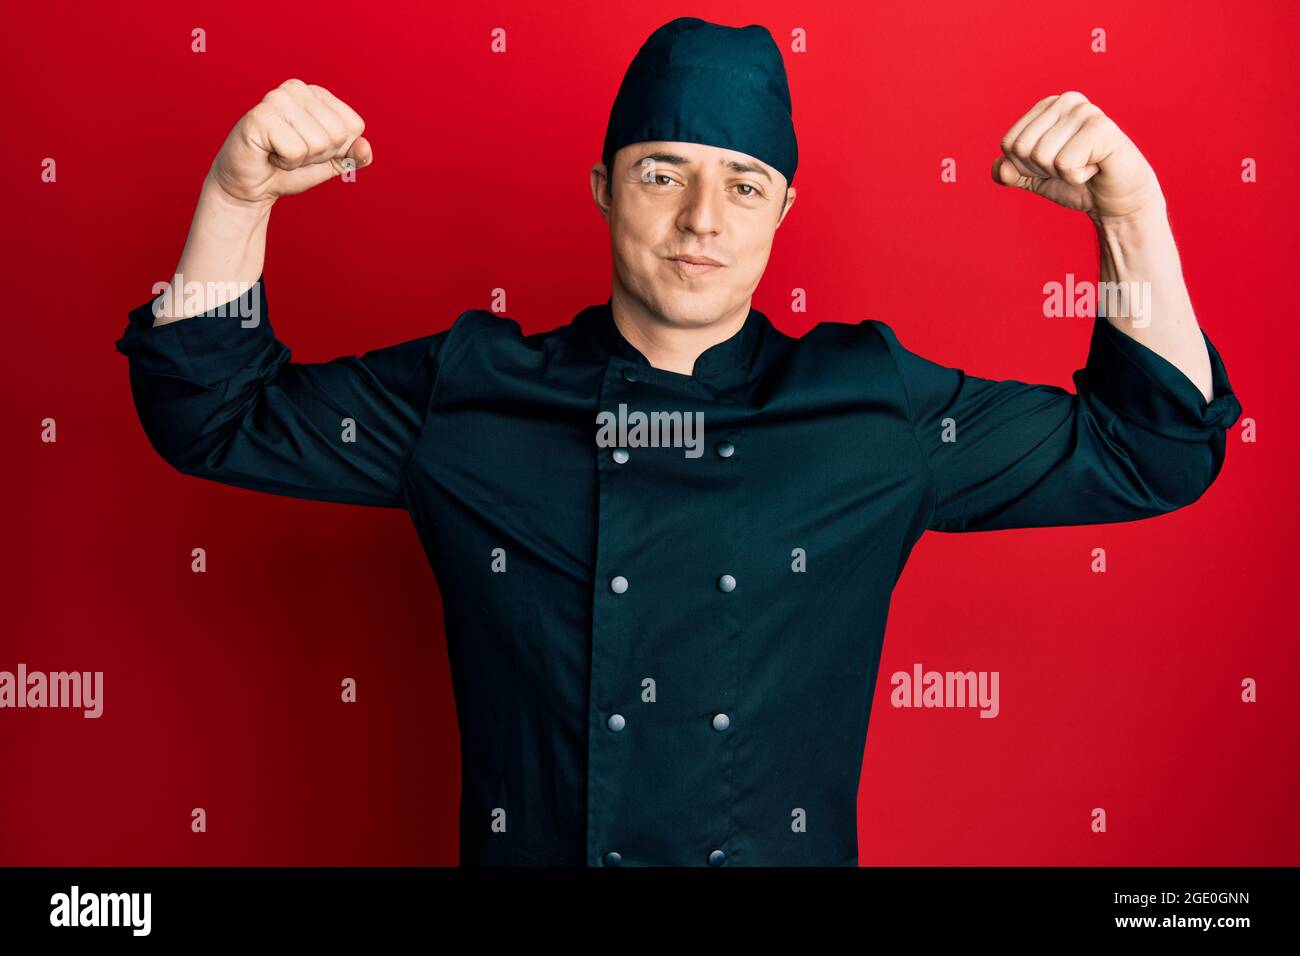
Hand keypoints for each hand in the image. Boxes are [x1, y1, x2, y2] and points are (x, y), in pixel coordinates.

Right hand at [207, 78, 371, 205]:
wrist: (251, 187)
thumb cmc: (289, 170)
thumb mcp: (330, 164)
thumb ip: (353, 156)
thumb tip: (365, 148)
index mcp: (317, 94)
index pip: (354, 126)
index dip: (337, 149)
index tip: (310, 149)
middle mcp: (297, 88)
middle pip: (337, 134)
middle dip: (319, 155)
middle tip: (293, 153)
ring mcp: (277, 99)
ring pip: (318, 143)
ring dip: (300, 160)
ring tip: (280, 153)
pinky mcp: (260, 116)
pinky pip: (296, 151)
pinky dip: (285, 162)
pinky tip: (270, 154)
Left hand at [991, 91, 1161, 222]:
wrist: (1114, 200)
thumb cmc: (1075, 183)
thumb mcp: (1033, 179)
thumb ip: (1009, 173)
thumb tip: (1000, 167)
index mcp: (1047, 106)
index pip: (1009, 143)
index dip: (1025, 167)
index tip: (1053, 165)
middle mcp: (1066, 101)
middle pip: (1022, 148)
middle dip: (1042, 170)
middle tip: (1071, 167)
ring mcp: (1085, 111)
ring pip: (1042, 156)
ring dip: (1062, 173)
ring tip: (1085, 165)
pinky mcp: (1101, 128)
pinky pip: (1065, 163)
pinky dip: (1077, 176)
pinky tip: (1095, 167)